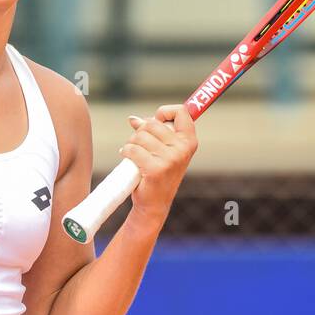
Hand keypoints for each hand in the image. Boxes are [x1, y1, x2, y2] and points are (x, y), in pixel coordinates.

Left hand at [117, 104, 197, 225]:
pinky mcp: (155, 169)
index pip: (181, 112)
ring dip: (131, 144)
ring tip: (134, 155)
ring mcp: (170, 159)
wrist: (154, 203)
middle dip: (140, 132)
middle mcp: (183, 149)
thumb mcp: (161, 150)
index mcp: (189, 141)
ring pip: (140, 136)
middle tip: (138, 145)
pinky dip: (126, 153)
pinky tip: (128, 160)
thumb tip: (133, 119)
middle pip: (152, 124)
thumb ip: (152, 132)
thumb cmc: (157, 174)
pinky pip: (132, 149)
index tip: (156, 120)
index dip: (164, 112)